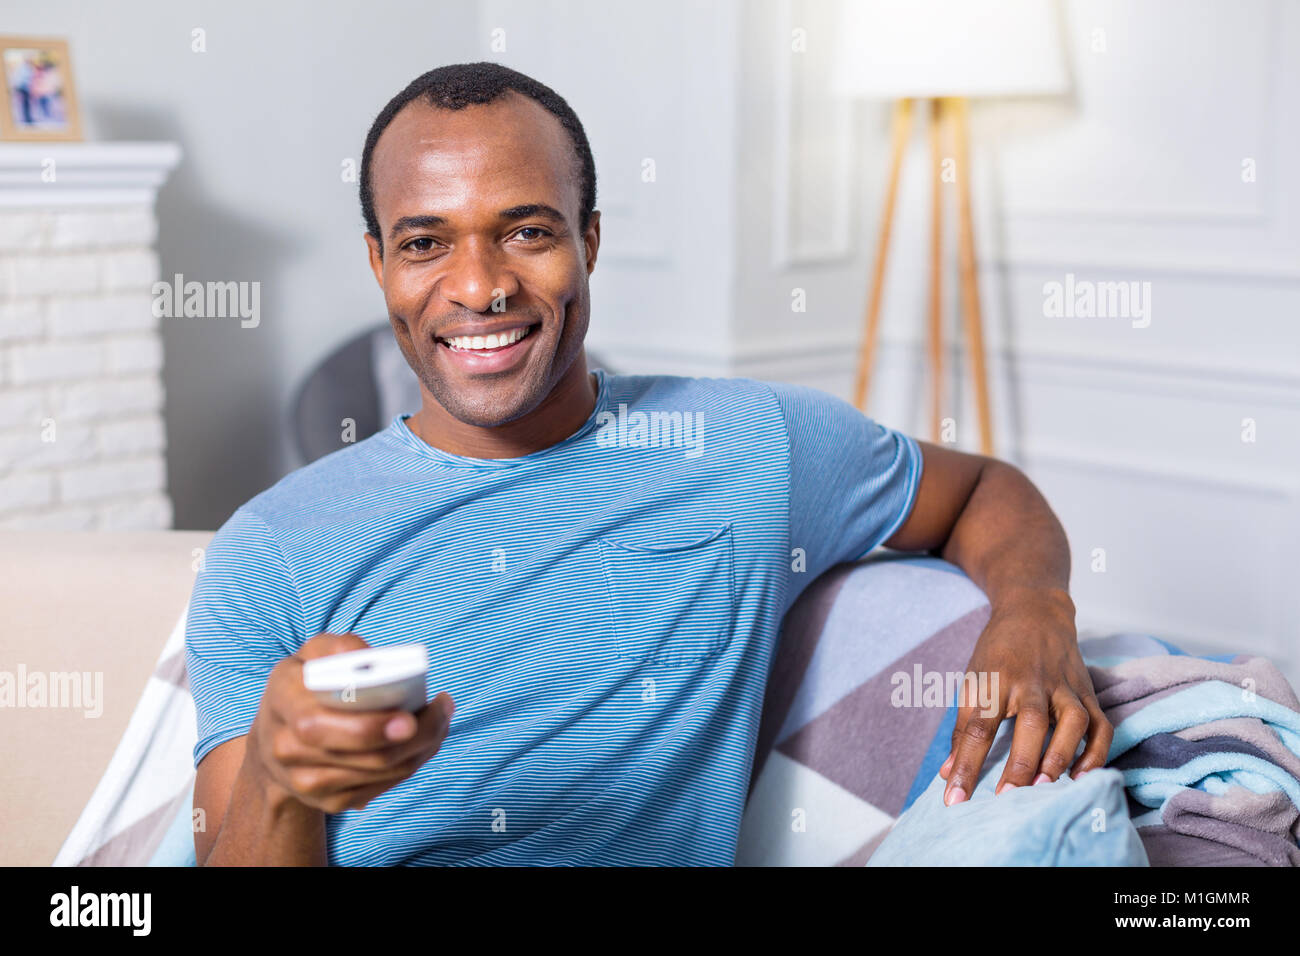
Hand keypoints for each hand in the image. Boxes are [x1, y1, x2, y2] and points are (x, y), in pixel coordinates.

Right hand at [244, 633, 452, 813]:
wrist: (273, 741)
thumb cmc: (305, 685)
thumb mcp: (313, 654)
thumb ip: (340, 647)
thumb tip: (369, 659)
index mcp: (283, 699)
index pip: (322, 723)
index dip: (371, 725)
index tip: (410, 715)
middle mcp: (287, 747)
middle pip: (367, 754)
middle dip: (417, 736)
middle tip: (443, 710)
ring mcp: (307, 781)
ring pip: (383, 771)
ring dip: (424, 746)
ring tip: (442, 718)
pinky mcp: (330, 802)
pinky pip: (383, 786)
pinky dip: (412, 762)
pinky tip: (425, 741)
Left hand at [938, 587, 1111, 804]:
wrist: (1035, 612)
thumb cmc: (997, 654)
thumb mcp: (972, 681)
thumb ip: (962, 730)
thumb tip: (948, 774)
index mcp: (995, 680)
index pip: (977, 726)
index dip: (965, 764)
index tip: (954, 798)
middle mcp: (1031, 682)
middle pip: (1028, 721)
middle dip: (1019, 761)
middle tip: (1007, 797)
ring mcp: (1063, 686)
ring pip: (1071, 720)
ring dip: (1061, 754)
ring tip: (1047, 789)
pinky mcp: (1087, 692)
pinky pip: (1101, 724)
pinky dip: (1096, 752)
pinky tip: (1082, 777)